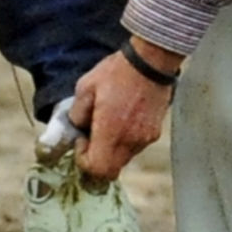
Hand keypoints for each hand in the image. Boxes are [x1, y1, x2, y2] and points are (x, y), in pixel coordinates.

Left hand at [70, 39, 183, 180]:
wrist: (151, 61)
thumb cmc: (117, 72)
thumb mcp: (85, 88)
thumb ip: (77, 114)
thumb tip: (77, 129)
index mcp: (111, 131)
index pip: (97, 169)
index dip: (83, 161)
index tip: (81, 140)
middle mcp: (131, 141)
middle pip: (111, 170)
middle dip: (96, 159)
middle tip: (90, 137)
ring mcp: (145, 138)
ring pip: (123, 159)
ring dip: (111, 150)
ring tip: (107, 122)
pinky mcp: (155, 132)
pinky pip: (135, 147)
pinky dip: (124, 141)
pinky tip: (122, 118)